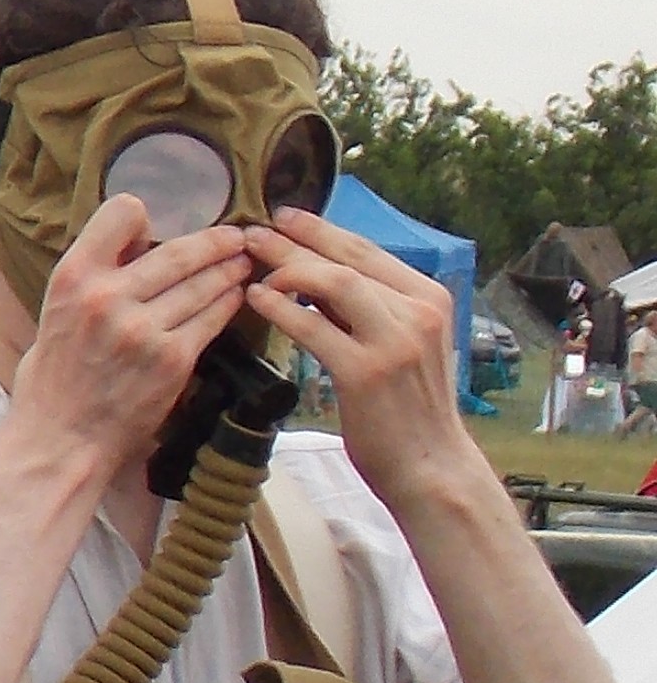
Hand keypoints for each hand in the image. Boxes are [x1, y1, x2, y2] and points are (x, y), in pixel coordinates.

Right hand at [1, 192, 253, 474]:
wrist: (60, 442)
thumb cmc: (53, 382)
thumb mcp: (54, 315)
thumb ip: (92, 282)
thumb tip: (136, 252)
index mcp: (72, 279)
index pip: (122, 213)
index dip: (143, 217)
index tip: (157, 231)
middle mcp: (108, 298)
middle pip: (180, 250)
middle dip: (216, 242)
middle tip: (235, 238)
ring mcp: (143, 329)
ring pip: (205, 283)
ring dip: (230, 270)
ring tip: (243, 264)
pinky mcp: (173, 359)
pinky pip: (213, 318)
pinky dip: (229, 303)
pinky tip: (236, 297)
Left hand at [248, 208, 482, 508]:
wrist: (429, 464)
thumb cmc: (407, 409)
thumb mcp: (400, 345)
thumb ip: (368, 311)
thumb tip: (316, 280)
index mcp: (430, 298)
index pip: (368, 250)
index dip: (322, 231)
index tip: (285, 218)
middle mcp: (419, 311)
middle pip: (348, 259)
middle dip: (296, 241)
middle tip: (253, 231)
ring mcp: (396, 340)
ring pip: (334, 284)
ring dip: (287, 268)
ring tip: (251, 265)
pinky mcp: (366, 371)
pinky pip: (314, 328)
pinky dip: (281, 309)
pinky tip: (257, 300)